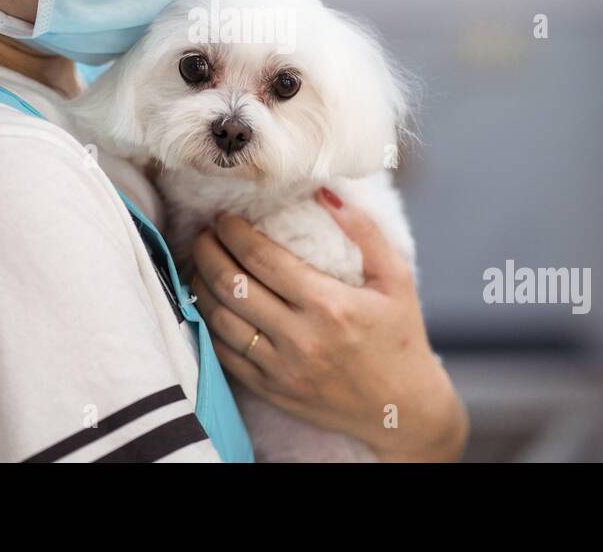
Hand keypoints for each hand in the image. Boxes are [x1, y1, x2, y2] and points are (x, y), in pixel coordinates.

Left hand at [189, 187, 467, 461]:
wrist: (401, 411)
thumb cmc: (400, 337)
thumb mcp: (396, 279)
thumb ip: (365, 231)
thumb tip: (326, 190)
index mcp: (329, 305)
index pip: (262, 259)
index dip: (234, 233)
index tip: (223, 217)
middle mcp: (300, 338)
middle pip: (232, 285)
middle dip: (208, 252)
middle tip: (203, 234)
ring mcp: (281, 368)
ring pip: (219, 320)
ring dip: (201, 286)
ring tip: (200, 264)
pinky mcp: (271, 390)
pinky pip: (224, 354)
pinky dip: (208, 325)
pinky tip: (209, 304)